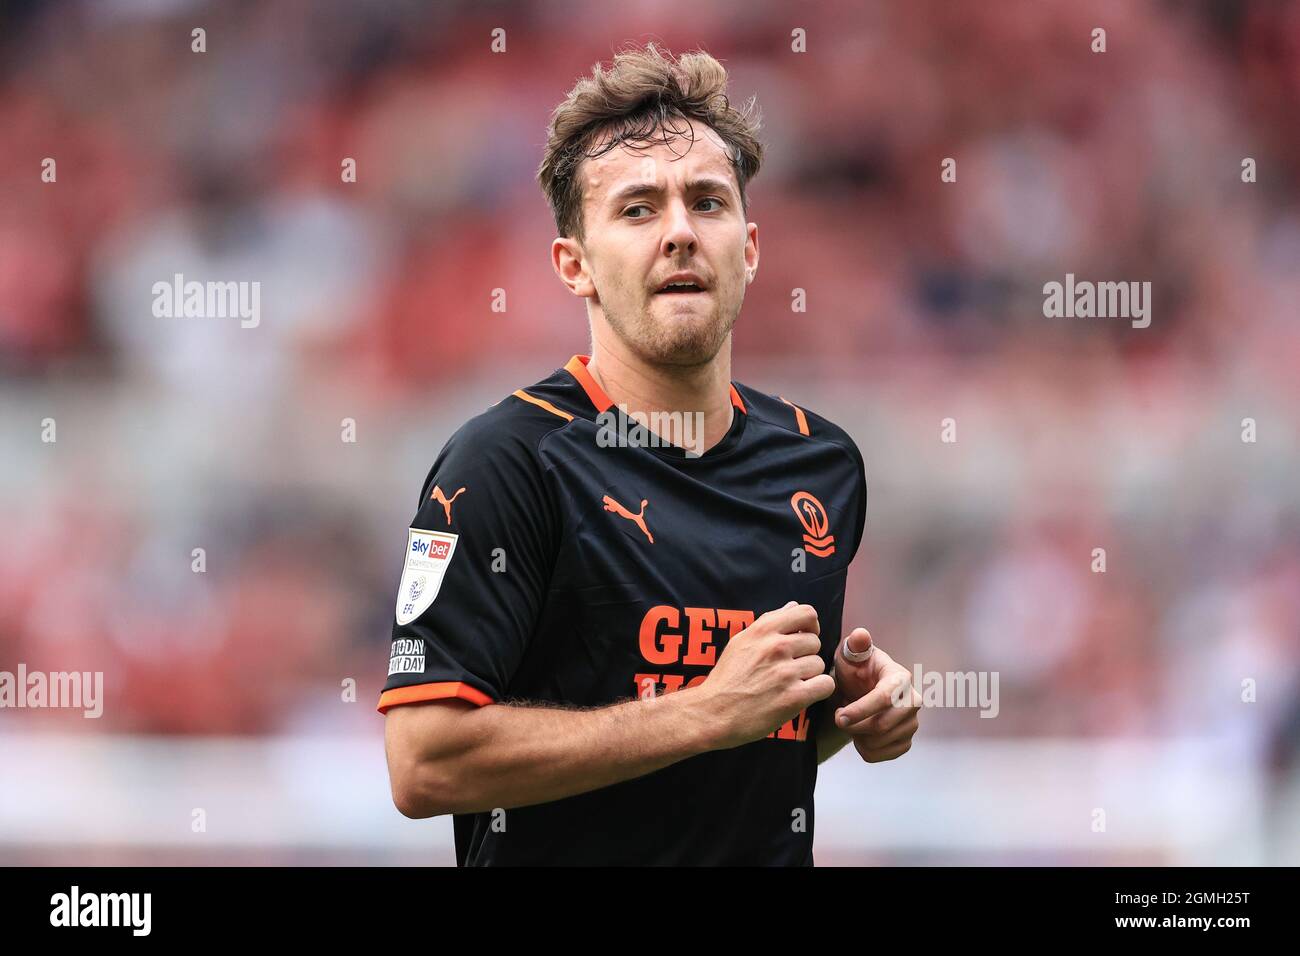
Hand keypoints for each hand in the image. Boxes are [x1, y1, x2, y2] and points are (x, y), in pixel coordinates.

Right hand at [699, 600, 835, 748]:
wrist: (714, 713)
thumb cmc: (726, 679)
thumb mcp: (740, 642)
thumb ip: (767, 623)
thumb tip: (791, 606)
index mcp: (763, 630)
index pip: (806, 613)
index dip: (810, 625)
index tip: (803, 637)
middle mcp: (776, 647)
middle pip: (815, 642)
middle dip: (806, 654)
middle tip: (790, 667)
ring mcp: (786, 672)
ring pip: (819, 664)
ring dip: (809, 675)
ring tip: (790, 684)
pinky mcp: (794, 697)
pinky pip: (825, 685)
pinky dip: (818, 690)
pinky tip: (802, 694)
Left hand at [830, 628, 920, 762]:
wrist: (862, 689)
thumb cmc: (857, 669)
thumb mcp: (852, 654)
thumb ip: (855, 644)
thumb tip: (860, 635)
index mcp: (900, 678)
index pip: (884, 699)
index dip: (860, 710)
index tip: (838, 716)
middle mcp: (913, 701)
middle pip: (883, 725)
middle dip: (855, 726)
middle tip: (839, 719)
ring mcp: (911, 723)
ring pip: (881, 742)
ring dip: (857, 737)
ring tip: (850, 722)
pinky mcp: (905, 741)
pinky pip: (882, 755)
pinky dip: (865, 749)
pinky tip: (860, 735)